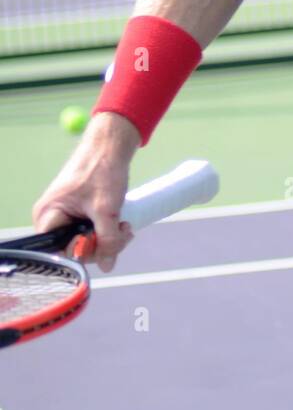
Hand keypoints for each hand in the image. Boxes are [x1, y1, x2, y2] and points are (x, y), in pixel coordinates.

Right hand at [31, 114, 139, 271]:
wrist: (111, 144)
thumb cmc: (102, 168)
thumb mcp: (107, 208)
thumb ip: (107, 239)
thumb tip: (107, 266)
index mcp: (49, 215)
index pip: (60, 250)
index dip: (82, 250)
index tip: (102, 240)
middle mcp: (53, 218)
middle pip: (75, 249)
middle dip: (102, 244)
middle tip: (122, 232)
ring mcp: (67, 216)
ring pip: (87, 241)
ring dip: (110, 238)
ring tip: (125, 225)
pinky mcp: (80, 213)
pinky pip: (92, 232)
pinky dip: (109, 230)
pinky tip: (123, 223)